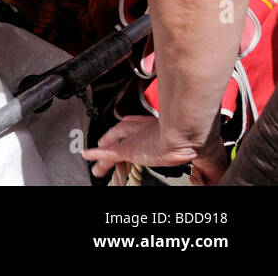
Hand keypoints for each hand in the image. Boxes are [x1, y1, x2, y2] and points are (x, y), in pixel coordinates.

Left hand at [81, 115, 207, 180]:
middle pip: (123, 132)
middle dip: (114, 137)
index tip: (128, 129)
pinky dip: (96, 155)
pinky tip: (88, 157)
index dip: (132, 127)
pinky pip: (107, 153)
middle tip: (106, 143)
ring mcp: (134, 139)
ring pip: (112, 142)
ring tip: (96, 159)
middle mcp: (144, 130)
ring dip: (102, 149)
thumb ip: (209, 170)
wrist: (187, 133)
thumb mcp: (205, 157)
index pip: (140, 125)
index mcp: (160, 128)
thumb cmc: (196, 138)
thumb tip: (218, 181)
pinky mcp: (128, 149)